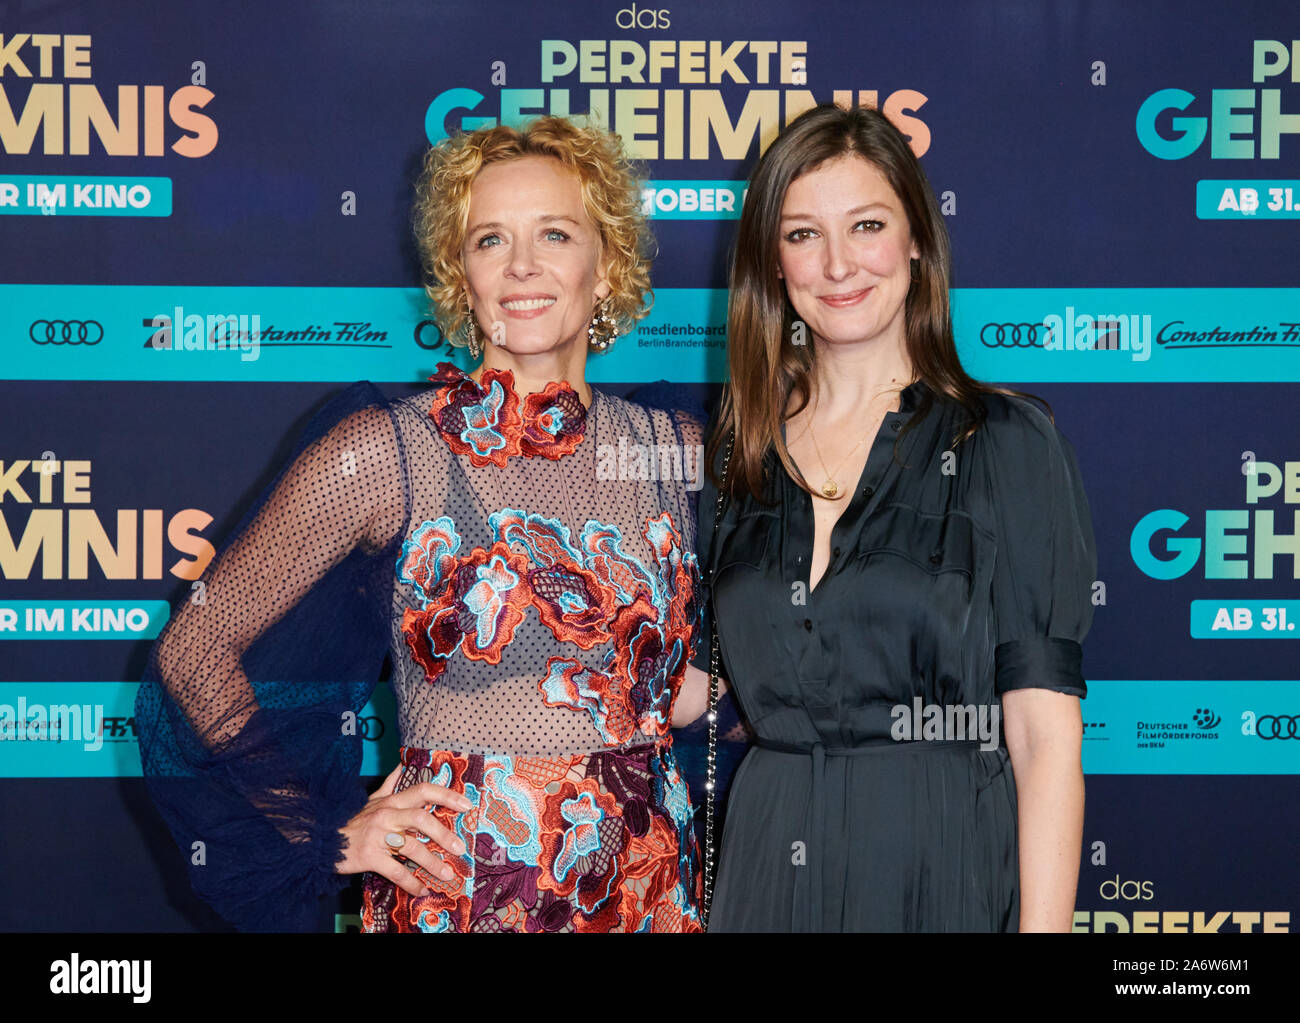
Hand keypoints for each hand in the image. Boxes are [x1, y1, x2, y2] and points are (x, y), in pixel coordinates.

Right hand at [336, 763, 474, 896]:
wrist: (321, 840)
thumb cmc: (352, 821)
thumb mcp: (371, 799)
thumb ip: (391, 783)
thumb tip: (403, 764)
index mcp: (391, 801)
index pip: (423, 790)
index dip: (446, 795)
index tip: (466, 804)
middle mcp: (386, 815)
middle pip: (421, 818)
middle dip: (444, 833)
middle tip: (460, 847)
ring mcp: (378, 836)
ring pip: (411, 846)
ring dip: (432, 862)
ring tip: (447, 874)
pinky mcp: (369, 856)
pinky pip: (395, 870)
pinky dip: (411, 882)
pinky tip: (421, 889)